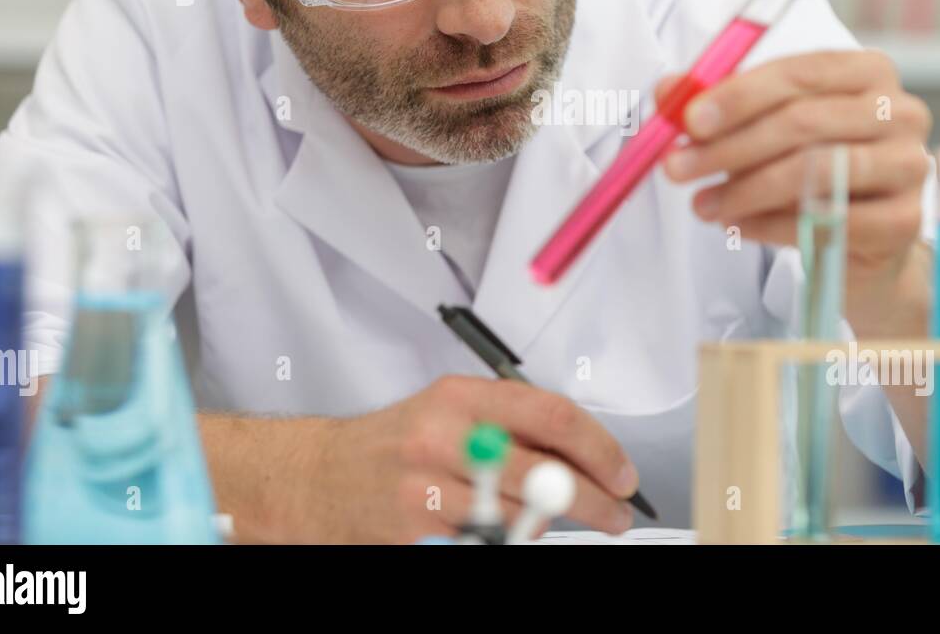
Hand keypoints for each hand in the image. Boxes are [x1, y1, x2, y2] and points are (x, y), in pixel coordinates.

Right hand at [299, 375, 637, 542]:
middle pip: (545, 473)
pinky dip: (504, 538)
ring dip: (546, 524)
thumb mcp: (450, 411)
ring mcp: (427, 486)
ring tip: (550, 522)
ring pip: (520, 515)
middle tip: (615, 512)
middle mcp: (444, 436)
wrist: (317, 477)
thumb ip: (510, 423)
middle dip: (593, 500)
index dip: (600, 449)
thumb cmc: (393, 443)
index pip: (553, 417)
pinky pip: (485, 541)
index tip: (622, 473)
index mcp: (462, 397)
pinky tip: (500, 531)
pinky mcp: (415, 530)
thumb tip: (580, 454)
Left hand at [660, 49, 931, 325]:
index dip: (738, 95)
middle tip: (678, 169)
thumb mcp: (764, 131)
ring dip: (744, 189)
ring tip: (703, 204)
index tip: (689, 120)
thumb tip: (669, 91)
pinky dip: (771, 225)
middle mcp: (899, 112)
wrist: (863, 245)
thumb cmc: (812, 172)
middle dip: (730, 147)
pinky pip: (827, 221)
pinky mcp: (905, 221)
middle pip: (803, 122)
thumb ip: (720, 106)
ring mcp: (910, 166)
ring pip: (814, 171)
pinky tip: (737, 226)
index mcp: (868, 72)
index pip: (798, 73)